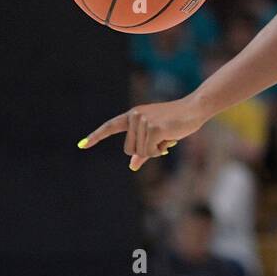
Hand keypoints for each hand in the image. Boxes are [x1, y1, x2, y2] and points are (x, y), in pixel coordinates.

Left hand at [78, 96, 209, 170]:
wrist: (194, 109)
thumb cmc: (177, 122)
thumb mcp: (158, 136)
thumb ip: (143, 151)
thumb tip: (132, 166)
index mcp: (133, 115)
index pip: (110, 126)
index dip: (96, 136)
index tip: (81, 145)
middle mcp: (135, 116)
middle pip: (129, 149)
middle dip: (145, 151)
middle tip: (162, 140)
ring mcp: (143, 121)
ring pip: (140, 152)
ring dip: (156, 150)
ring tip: (168, 135)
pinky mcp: (153, 128)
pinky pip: (150, 152)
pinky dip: (160, 150)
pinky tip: (169, 139)